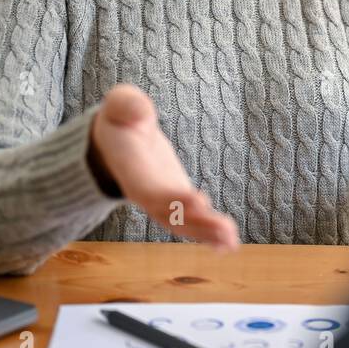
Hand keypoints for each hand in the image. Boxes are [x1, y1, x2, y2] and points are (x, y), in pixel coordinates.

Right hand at [88, 84, 239, 250]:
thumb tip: (140, 111)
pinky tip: (230, 243)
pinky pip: (190, 222)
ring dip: (205, 233)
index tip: (199, 201)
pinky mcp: (175, 200)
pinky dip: (208, 234)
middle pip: (168, 213)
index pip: (149, 187)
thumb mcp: (119, 105)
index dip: (170, 197)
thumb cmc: (121, 118)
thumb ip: (126, 104)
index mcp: (130, 167)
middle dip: (195, 222)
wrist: (117, 140)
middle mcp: (145, 190)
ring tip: (231, 241)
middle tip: (223, 230)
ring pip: (181, 223)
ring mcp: (161, 199)